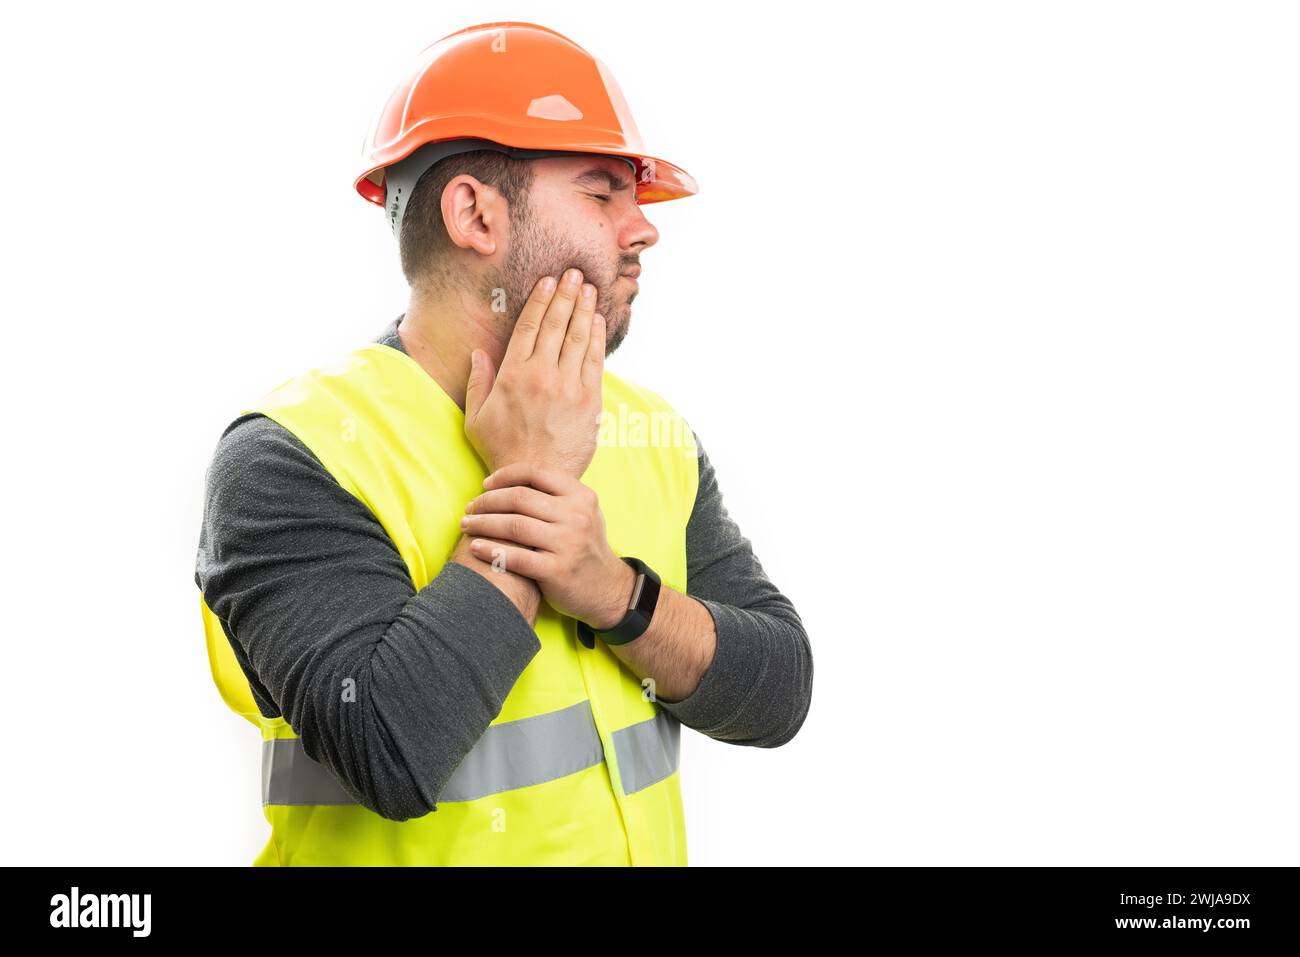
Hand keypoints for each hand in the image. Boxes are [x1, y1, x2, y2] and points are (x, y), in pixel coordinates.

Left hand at [461, 461, 635, 629]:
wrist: (609, 589)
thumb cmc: (586, 547)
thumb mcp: (582, 513)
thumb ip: (555, 495)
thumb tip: (510, 481)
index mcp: (581, 496)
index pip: (535, 473)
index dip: (505, 476)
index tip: (486, 485)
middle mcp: (576, 516)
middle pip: (519, 498)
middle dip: (487, 501)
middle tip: (470, 508)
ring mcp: (568, 544)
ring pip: (513, 525)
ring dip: (483, 523)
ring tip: (466, 525)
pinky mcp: (557, 571)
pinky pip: (515, 557)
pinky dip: (491, 550)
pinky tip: (475, 547)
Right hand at [464, 269, 605, 477]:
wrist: (535, 479)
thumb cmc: (502, 450)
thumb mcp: (476, 418)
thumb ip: (478, 382)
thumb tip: (479, 352)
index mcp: (513, 375)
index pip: (529, 326)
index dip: (540, 300)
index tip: (547, 281)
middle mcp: (542, 375)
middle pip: (556, 325)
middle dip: (566, 295)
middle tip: (573, 273)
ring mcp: (568, 387)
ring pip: (578, 338)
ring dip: (584, 309)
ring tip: (588, 288)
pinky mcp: (590, 401)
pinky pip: (595, 361)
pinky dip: (597, 338)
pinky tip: (598, 321)